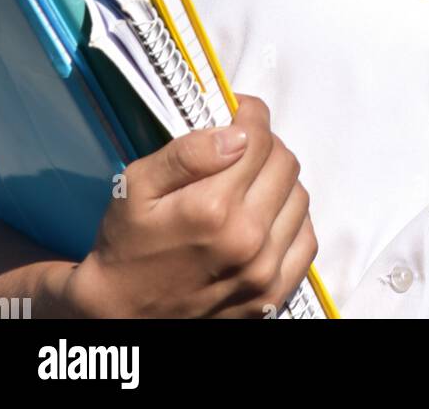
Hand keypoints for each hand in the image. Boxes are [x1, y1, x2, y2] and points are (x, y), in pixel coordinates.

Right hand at [60, 94, 317, 318]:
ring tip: (250, 182)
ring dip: (279, 180)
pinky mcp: (272, 294)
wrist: (122, 315)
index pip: (259, 137)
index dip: (250, 115)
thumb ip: (187, 154)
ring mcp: (264, 270)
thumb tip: (237, 133)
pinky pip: (306, 239)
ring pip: (300, 196)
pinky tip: (265, 215)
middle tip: (240, 147)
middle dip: (265, 144)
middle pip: (285, 163)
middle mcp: (247, 239)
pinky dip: (292, 219)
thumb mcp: (136, 188)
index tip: (238, 112)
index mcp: (214, 207)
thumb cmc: (127, 247)